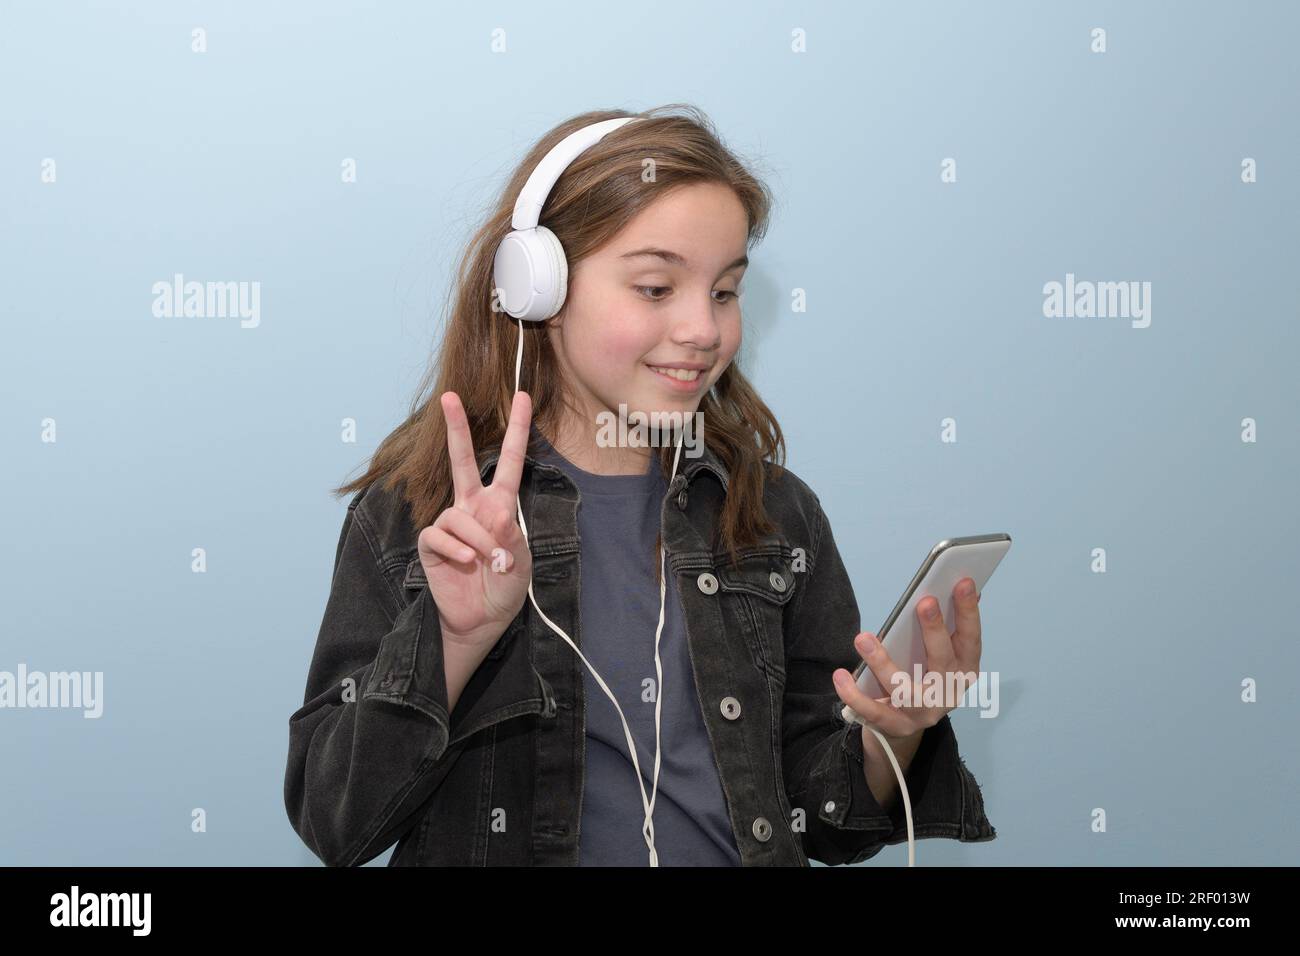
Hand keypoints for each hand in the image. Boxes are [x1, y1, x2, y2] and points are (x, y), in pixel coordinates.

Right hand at [418, 390, 533, 651]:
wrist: (481, 620)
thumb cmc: (504, 587)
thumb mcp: (520, 561)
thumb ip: (509, 535)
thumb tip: (494, 516)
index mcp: (499, 505)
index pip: (509, 462)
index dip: (517, 431)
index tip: (524, 397)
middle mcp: (472, 508)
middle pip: (462, 461)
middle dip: (456, 429)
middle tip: (450, 396)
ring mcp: (450, 524)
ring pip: (458, 517)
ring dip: (478, 540)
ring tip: (488, 562)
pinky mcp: (431, 544)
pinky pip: (439, 536)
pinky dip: (457, 550)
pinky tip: (468, 563)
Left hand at [831, 577, 982, 740]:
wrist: (903, 725)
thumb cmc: (920, 677)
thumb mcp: (936, 656)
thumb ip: (945, 627)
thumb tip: (963, 587)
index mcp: (963, 672)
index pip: (970, 640)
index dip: (969, 613)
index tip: (964, 582)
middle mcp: (947, 695)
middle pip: (943, 662)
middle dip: (935, 631)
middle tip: (924, 602)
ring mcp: (922, 713)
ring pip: (904, 689)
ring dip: (882, 663)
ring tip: (862, 638)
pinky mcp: (895, 726)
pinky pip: (873, 712)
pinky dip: (854, 695)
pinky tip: (840, 675)